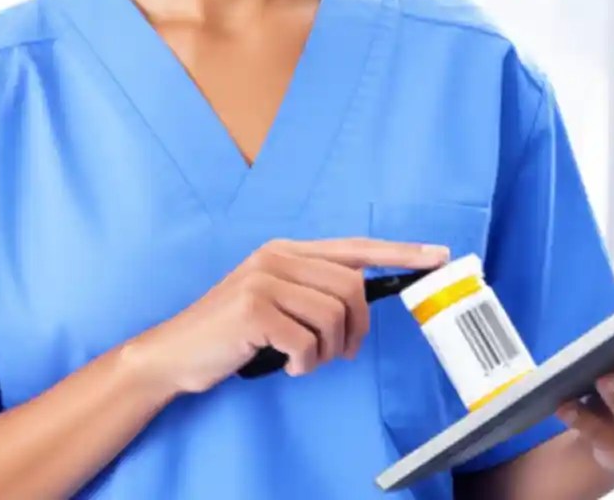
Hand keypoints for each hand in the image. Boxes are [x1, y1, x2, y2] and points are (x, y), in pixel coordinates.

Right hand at [124, 239, 448, 394]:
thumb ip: (310, 290)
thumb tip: (360, 300)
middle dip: (357, 329)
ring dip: (326, 352)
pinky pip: (307, 342)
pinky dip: (303, 364)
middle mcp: (275, 258)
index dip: (399, 253)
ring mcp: (262, 281)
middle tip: (341, 353)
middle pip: (351, 288)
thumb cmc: (230, 333)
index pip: (353, 248)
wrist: (176, 351)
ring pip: (333, 317)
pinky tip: (286, 365)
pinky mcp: (253, 310)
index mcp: (284, 251)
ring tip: (303, 360)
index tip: (437, 257)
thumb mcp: (272, 300)